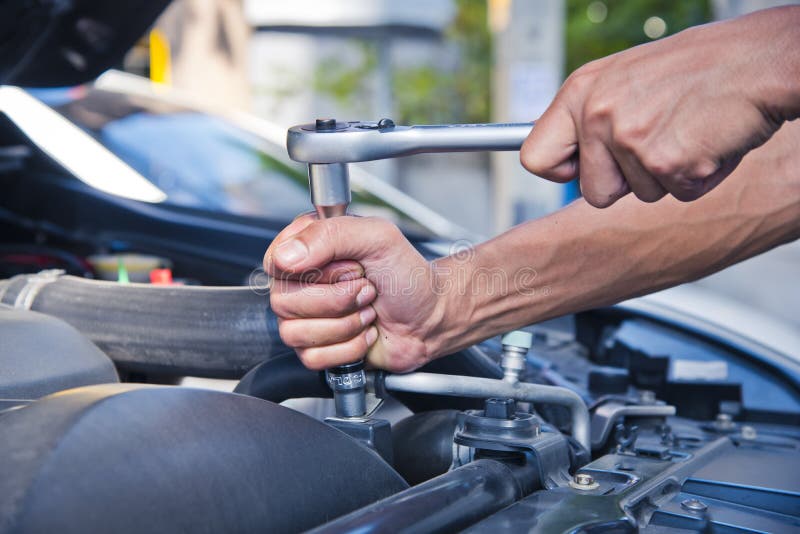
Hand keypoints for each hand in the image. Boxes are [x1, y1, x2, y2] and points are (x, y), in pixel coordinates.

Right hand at [264, 214, 444, 371]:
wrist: (430, 316)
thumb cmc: (407, 274)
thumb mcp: (378, 237)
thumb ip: (330, 234)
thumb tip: (286, 256)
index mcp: (308, 247)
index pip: (277, 262)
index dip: (314, 270)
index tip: (350, 264)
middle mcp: (301, 281)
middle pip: (284, 302)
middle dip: (337, 299)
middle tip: (366, 289)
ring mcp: (306, 317)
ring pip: (295, 333)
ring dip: (345, 324)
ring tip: (367, 310)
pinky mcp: (316, 347)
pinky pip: (312, 357)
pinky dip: (349, 347)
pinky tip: (365, 332)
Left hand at [521, 7, 798, 207]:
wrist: (758, 61)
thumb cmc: (698, 69)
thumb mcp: (625, 79)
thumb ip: (591, 117)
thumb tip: (562, 158)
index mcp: (581, 92)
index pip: (535, 158)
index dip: (563, 172)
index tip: (580, 169)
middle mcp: (598, 115)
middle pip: (594, 192)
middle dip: (627, 181)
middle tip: (658, 141)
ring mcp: (630, 139)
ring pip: (638, 195)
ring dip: (666, 176)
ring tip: (686, 131)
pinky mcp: (665, 162)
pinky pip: (676, 195)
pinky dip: (696, 178)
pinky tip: (706, 141)